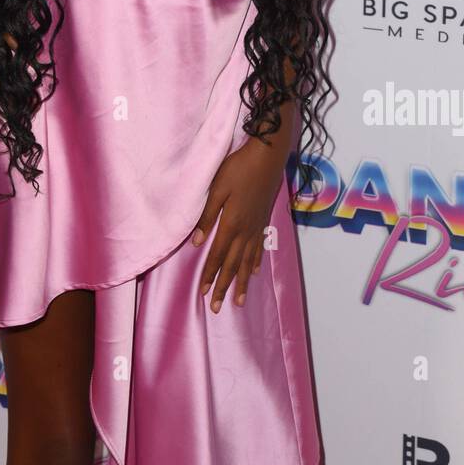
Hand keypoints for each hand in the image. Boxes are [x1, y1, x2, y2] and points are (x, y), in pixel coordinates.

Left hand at [191, 136, 284, 312]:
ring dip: (241, 282)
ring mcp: (256, 228)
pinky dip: (254, 263)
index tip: (204, 293)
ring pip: (247, 262)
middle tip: (218, 308)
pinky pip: (258, 249)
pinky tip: (253, 273)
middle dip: (224, 286)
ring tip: (238, 301)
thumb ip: (206, 216)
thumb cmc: (238, 168)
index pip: (216, 255)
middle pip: (232, 265)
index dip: (210, 274)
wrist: (266, 157)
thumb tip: (197, 243)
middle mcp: (245, 231)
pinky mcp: (263, 221)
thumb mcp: (216, 189)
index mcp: (231, 224)